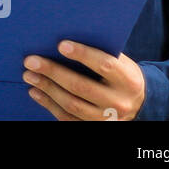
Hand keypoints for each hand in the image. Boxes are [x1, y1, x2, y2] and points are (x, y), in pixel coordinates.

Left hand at [23, 39, 145, 120]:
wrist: (139, 103)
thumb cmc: (121, 75)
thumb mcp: (120, 62)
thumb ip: (100, 52)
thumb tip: (63, 40)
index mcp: (128, 80)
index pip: (105, 65)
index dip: (83, 54)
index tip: (60, 45)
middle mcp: (118, 101)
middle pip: (81, 87)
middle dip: (53, 72)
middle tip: (31, 61)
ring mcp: (106, 118)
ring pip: (72, 104)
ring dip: (46, 88)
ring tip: (29, 75)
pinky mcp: (94, 127)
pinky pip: (67, 118)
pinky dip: (48, 104)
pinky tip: (36, 92)